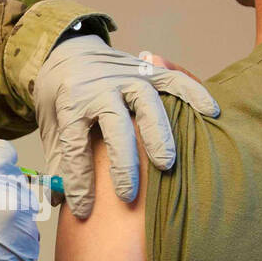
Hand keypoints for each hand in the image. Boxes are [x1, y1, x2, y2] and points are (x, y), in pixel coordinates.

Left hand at [33, 35, 219, 217]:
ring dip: (157, 134)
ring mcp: (125, 77)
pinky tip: (210, 112)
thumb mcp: (51, 125)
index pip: (74, 146)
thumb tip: (59, 202)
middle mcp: (99, 88)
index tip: (85, 210)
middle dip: (122, 162)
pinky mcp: (146, 70)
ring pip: (147, 103)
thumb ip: (58, 161)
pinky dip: (193, 93)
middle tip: (127, 195)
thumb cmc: (60, 96)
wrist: (67, 50)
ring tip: (166, 164)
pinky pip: (174, 79)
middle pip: (114, 125)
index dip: (78, 181)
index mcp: (70, 102)